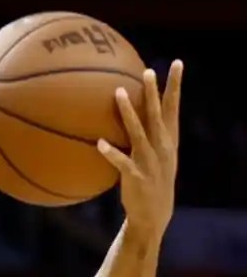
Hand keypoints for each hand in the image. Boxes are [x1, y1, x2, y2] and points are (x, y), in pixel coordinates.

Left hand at [98, 60, 181, 236]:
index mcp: (168, 140)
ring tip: (118, 93)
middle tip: (148, 71)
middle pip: (158, 115)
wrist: (154, 214)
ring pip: (139, 133)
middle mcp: (162, 147)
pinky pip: (122, 163)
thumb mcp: (154, 156)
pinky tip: (99, 143)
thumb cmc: (150, 180)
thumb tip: (131, 113)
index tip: (177, 63)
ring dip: (129, 113)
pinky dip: (111, 153)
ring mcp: (150, 162)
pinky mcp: (136, 178)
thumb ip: (146, 134)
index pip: (174, 107)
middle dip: (154, 92)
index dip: (176, 85)